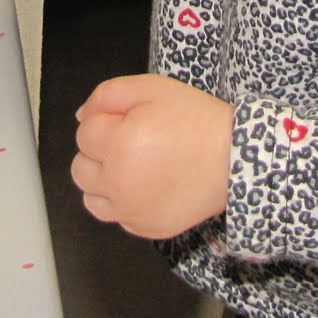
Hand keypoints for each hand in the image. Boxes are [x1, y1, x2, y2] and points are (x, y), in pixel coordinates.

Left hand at [71, 74, 232, 238]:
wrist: (236, 159)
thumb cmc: (197, 121)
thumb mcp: (153, 88)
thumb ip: (107, 95)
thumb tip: (81, 115)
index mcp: (118, 146)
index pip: (84, 134)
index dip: (107, 122)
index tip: (134, 121)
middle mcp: (119, 184)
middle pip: (81, 168)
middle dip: (99, 152)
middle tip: (133, 142)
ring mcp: (132, 211)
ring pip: (91, 197)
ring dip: (105, 180)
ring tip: (136, 166)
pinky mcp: (147, 228)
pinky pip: (117, 216)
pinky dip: (124, 202)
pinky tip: (148, 185)